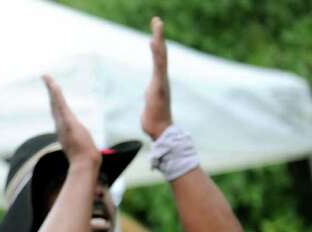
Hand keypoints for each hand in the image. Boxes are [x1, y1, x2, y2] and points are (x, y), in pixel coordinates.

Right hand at [43, 75, 100, 170]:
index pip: (58, 110)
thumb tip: (83, 153)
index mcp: (64, 127)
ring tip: (47, 77)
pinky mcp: (66, 121)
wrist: (84, 163)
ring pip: (56, 102)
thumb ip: (81, 149)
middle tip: (45, 76)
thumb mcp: (81, 150)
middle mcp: (61, 123)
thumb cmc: (83, 159)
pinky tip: (53, 86)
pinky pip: (60, 105)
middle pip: (55, 103)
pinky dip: (55, 95)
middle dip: (50, 90)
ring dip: (51, 88)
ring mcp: (63, 122)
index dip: (54, 100)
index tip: (52, 89)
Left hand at [140, 17, 173, 139]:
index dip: (157, 45)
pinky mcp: (159, 85)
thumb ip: (151, 98)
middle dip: (159, 36)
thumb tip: (152, 98)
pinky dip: (157, 53)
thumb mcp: (150, 105)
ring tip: (157, 25)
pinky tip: (154, 42)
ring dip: (159, 40)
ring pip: (161, 56)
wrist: (160, 130)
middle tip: (156, 20)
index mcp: (158, 81)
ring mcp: (162, 81)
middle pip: (161, 53)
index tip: (155, 32)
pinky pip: (158, 66)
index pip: (158, 59)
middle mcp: (162, 78)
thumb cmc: (154, 121)